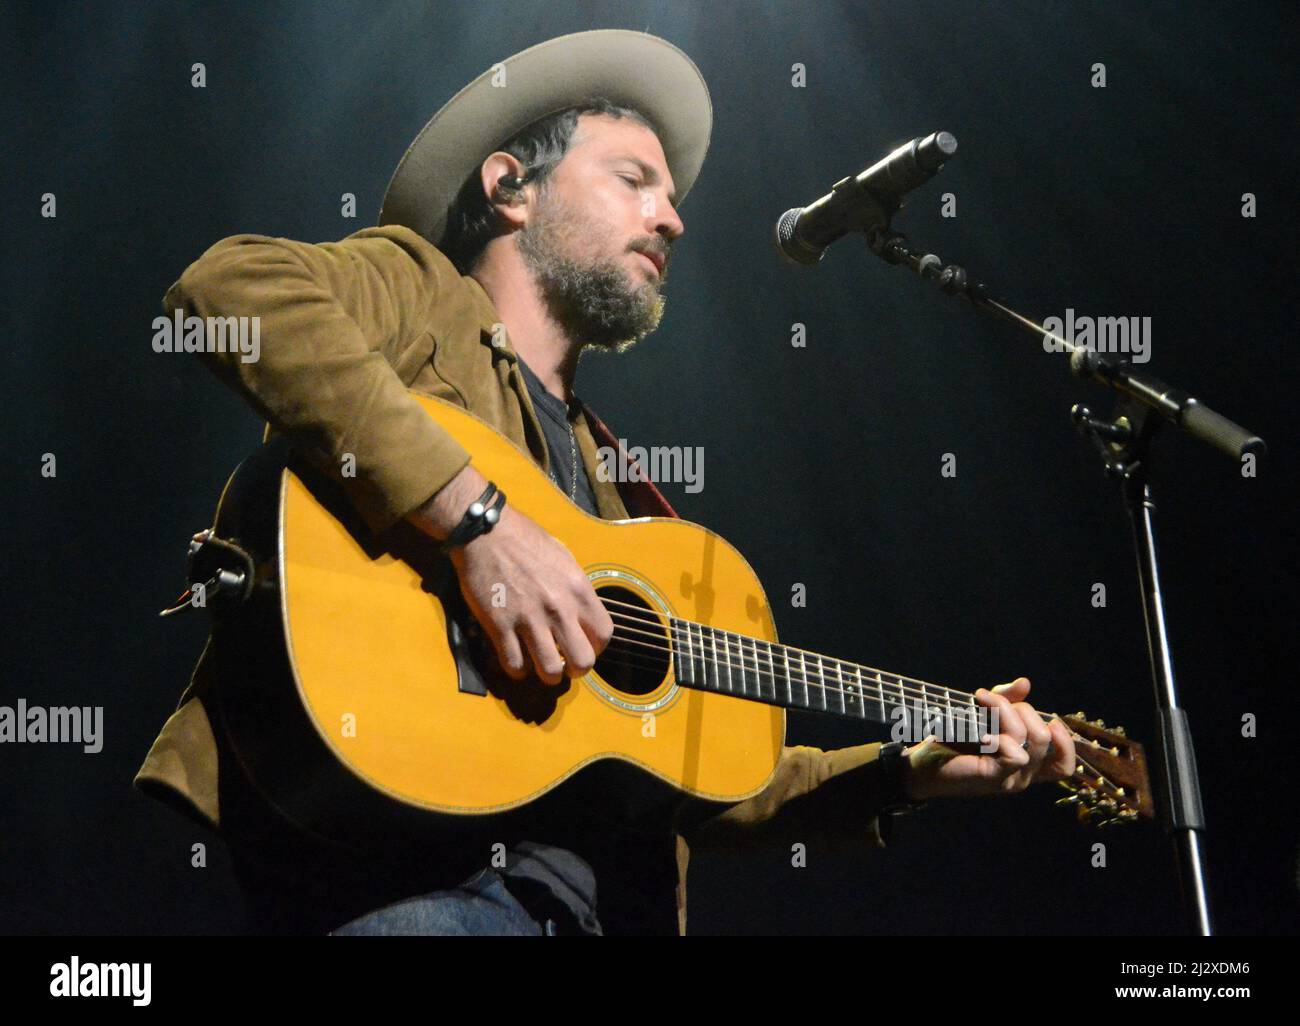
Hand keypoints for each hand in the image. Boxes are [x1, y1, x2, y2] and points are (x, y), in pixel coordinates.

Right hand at [407, 464, 612, 685]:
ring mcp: (528, 618)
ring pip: (549, 670)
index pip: (604, 635)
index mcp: (578, 589)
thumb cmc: (524, 539)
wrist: (485, 531)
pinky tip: (516, 659)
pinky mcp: (499, 625)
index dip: (596, 647)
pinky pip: (514, 664)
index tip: (583, 645)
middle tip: (564, 663)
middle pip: (582, 661)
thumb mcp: (563, 557)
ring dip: (546, 673)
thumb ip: (575, 588)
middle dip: (575, 670)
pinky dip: (517, 669)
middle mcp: (558, 607)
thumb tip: (580, 611)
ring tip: (540, 664)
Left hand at [900, 678, 1075, 800]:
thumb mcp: (984, 717)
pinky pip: (1015, 754)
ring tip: (981, 700)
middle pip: (1044, 737)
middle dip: (1021, 708)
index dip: (1066, 742)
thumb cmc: (952, 741)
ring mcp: (1009, 780)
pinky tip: (980, 727)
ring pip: (1031, 740)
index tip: (1049, 719)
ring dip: (1006, 711)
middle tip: (990, 700)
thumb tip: (1025, 683)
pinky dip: (1000, 733)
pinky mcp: (993, 778)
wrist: (918, 764)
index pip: (1064, 766)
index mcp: (1025, 766)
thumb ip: (1007, 702)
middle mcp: (1023, 777)